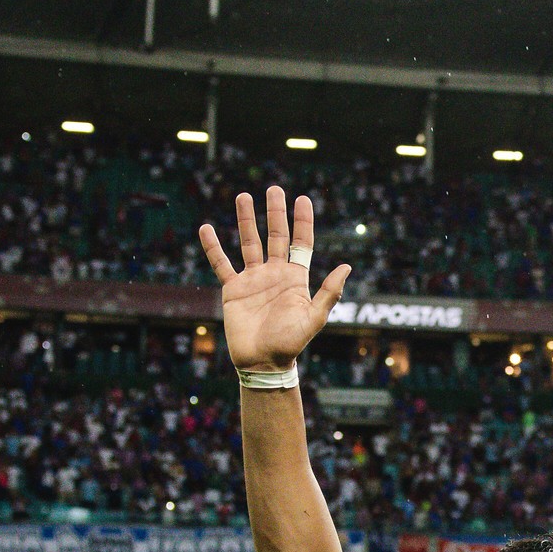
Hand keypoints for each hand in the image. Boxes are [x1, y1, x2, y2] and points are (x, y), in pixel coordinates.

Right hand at [198, 186, 350, 373]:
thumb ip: (329, 293)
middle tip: (274, 189)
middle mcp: (275, 274)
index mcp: (296, 278)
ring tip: (243, 197)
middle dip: (275, 212)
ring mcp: (253, 279)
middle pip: (275, 236)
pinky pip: (221, 264)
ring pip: (249, 243)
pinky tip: (206, 228)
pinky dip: (213, 247)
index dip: (302, 221)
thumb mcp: (314, 318)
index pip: (300, 243)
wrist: (263, 363)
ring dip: (246, 220)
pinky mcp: (233, 289)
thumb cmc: (291, 344)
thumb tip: (346, 267)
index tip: (302, 199)